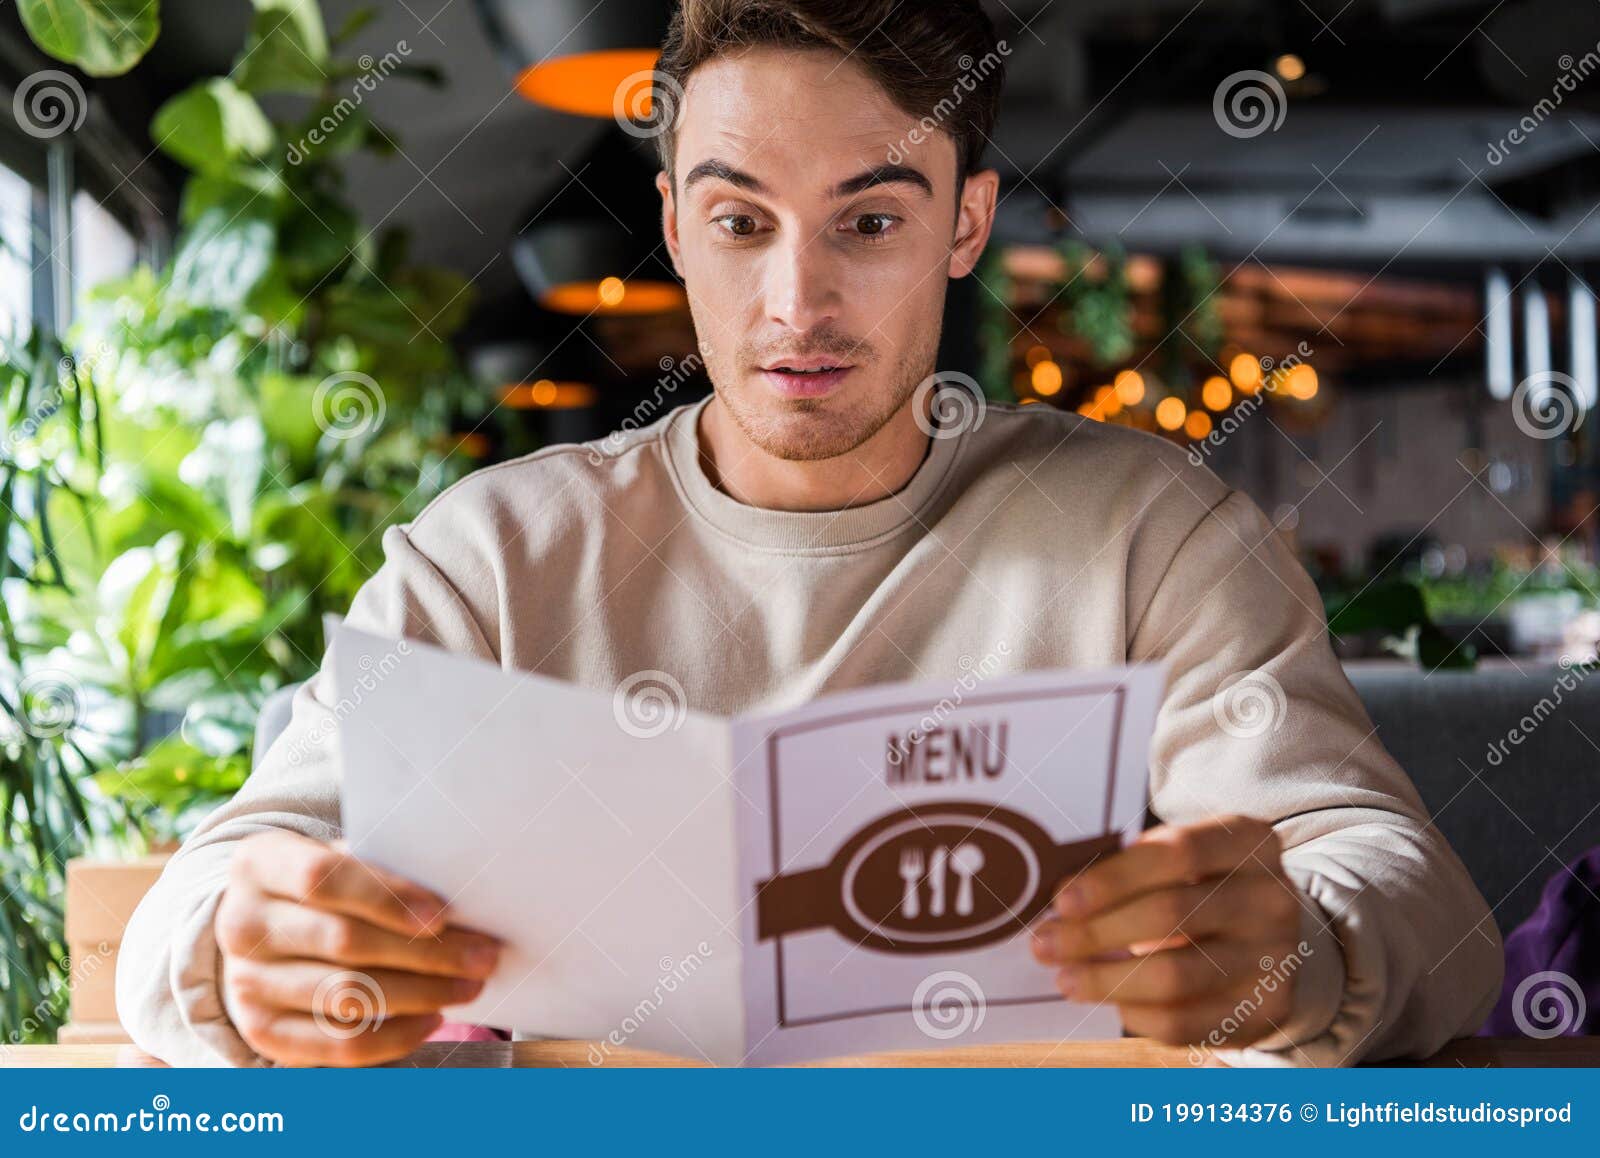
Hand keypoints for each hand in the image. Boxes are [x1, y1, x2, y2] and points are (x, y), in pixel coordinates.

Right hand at [214, 830, 500, 1065]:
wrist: (261, 927)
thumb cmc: (324, 886)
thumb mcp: (339, 858)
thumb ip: (384, 870)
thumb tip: (462, 898)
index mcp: (259, 864)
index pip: (323, 879)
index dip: (388, 897)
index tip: (445, 916)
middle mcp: (242, 925)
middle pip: (343, 942)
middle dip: (426, 953)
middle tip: (482, 957)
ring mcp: (246, 984)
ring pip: (347, 996)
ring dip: (420, 993)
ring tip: (468, 986)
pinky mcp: (262, 1032)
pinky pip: (338, 1045)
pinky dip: (394, 1036)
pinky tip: (432, 1018)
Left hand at [1029, 815, 1302, 1047]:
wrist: (1272, 943)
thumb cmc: (1201, 889)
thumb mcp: (1178, 861)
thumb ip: (1129, 871)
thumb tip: (1061, 906)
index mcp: (1248, 841)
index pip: (1177, 852)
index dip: (1113, 878)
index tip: (1062, 901)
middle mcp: (1271, 897)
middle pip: (1170, 914)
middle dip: (1095, 933)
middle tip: (1045, 943)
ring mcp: (1275, 957)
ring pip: (1175, 976)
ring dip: (1105, 980)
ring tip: (1065, 978)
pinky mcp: (1266, 1010)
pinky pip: (1186, 1022)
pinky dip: (1138, 1014)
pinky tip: (1113, 1003)